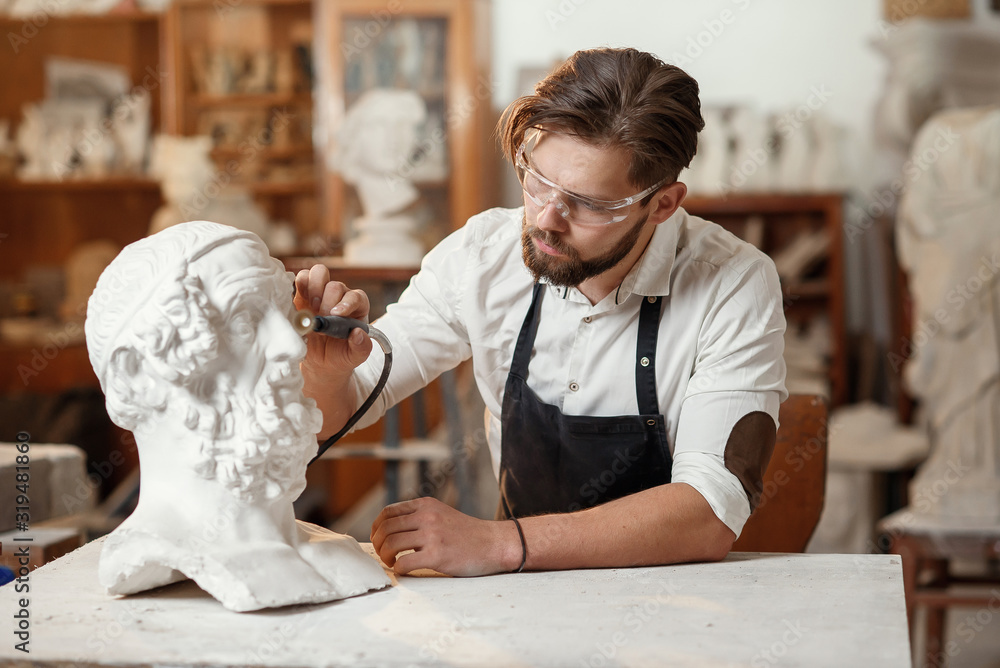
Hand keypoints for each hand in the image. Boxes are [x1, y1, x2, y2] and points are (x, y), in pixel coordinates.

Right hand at [294, 264, 371, 379]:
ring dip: (314, 288)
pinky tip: (299, 303)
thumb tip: (358, 333)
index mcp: (357, 307)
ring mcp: (321, 294)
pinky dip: (299, 285)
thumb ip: (361, 346)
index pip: (356, 296)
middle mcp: (340, 297)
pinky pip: (301, 279)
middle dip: (327, 300)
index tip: (336, 314)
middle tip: (321, 315)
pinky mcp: (303, 295)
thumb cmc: (340, 355)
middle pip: (335, 285)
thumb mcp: (355, 356)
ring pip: (319, 273)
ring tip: (311, 308)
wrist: (321, 363)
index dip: (347, 302)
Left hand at [370, 497, 521, 576]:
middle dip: (377, 544)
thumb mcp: (441, 514)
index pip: (388, 512)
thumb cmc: (468, 533)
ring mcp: (432, 535)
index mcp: (426, 505)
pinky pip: (404, 562)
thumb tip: (390, 530)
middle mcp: (427, 517)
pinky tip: (404, 570)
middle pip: (386, 528)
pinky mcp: (437, 555)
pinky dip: (399, 569)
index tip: (377, 539)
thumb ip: (419, 517)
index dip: (377, 527)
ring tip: (392, 562)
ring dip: (385, 556)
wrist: (494, 543)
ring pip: (391, 544)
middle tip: (383, 554)